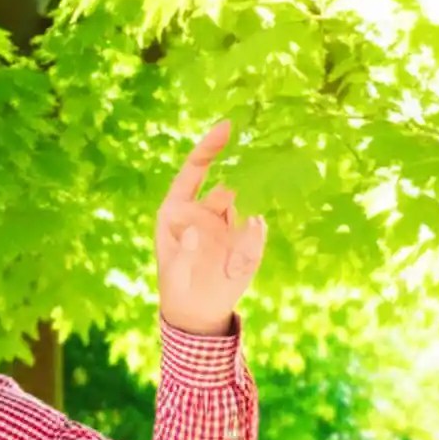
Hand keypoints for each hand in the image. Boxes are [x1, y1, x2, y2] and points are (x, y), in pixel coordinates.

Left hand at [155, 120, 266, 335]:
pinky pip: (256, 231)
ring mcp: (228, 225)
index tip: (227, 126)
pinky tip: (240, 256)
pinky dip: (255, 236)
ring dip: (256, 202)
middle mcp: (206, 211)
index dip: (209, 148)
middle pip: (228, 187)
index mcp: (179, 208)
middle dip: (243, 177)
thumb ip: (185, 253)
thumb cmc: (178, 284)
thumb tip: (197, 231)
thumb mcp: (175, 271)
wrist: (197, 312)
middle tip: (262, 167)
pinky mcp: (246, 241)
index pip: (195, 170)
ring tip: (248, 221)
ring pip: (246, 204)